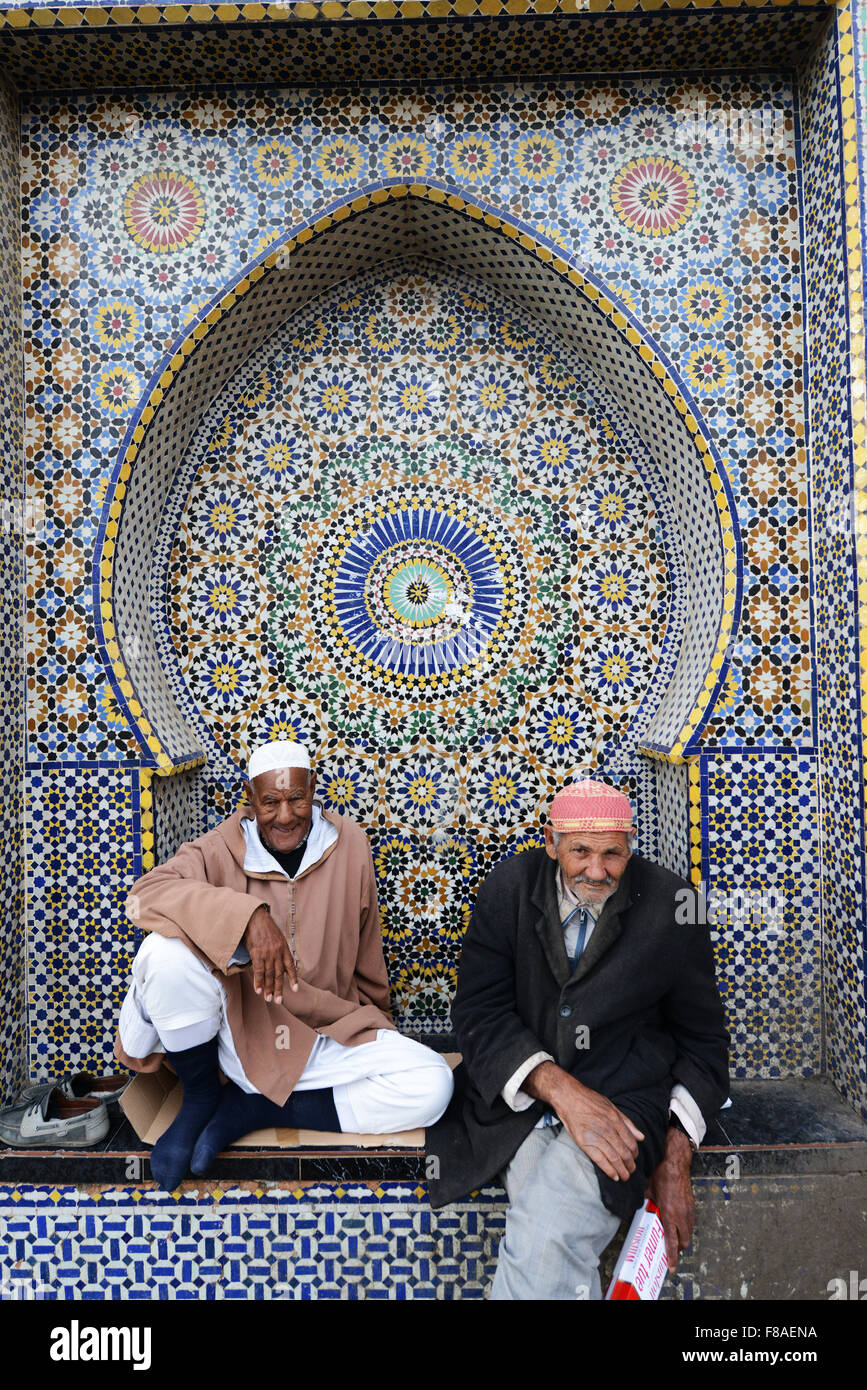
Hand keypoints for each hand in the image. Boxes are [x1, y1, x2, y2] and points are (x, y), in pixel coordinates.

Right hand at [243, 906, 297, 1003]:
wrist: (255, 918)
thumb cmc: (265, 928)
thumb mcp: (278, 937)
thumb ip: (280, 950)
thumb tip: (280, 961)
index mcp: (284, 948)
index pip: (290, 966)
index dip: (293, 978)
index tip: (295, 989)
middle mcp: (277, 953)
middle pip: (279, 974)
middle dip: (279, 989)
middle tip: (279, 1001)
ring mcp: (267, 954)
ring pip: (269, 975)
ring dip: (268, 988)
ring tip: (268, 999)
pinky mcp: (257, 954)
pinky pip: (258, 971)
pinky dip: (258, 982)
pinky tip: (258, 990)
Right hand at [524, 1064, 643, 1182]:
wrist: (568, 1096)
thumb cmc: (589, 1100)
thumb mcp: (611, 1106)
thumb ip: (626, 1122)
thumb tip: (641, 1137)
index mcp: (615, 1119)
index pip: (630, 1141)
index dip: (634, 1153)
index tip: (634, 1158)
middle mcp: (607, 1128)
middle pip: (624, 1152)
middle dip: (630, 1164)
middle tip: (631, 1170)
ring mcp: (595, 1136)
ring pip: (614, 1158)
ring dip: (622, 1170)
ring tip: (625, 1176)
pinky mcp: (584, 1142)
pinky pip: (599, 1160)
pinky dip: (609, 1170)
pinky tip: (614, 1176)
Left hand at [645, 1126, 693, 1270]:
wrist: (675, 1161)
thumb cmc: (660, 1175)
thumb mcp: (647, 1191)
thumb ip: (645, 1204)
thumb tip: (638, 1210)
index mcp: (669, 1214)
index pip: (672, 1241)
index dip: (672, 1257)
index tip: (672, 1267)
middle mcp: (681, 1215)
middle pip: (684, 1241)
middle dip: (677, 1249)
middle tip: (669, 1250)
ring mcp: (689, 1210)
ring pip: (689, 1232)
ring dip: (682, 1237)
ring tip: (672, 1236)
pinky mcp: (692, 1204)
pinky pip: (690, 1221)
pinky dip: (685, 1226)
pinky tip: (676, 1222)